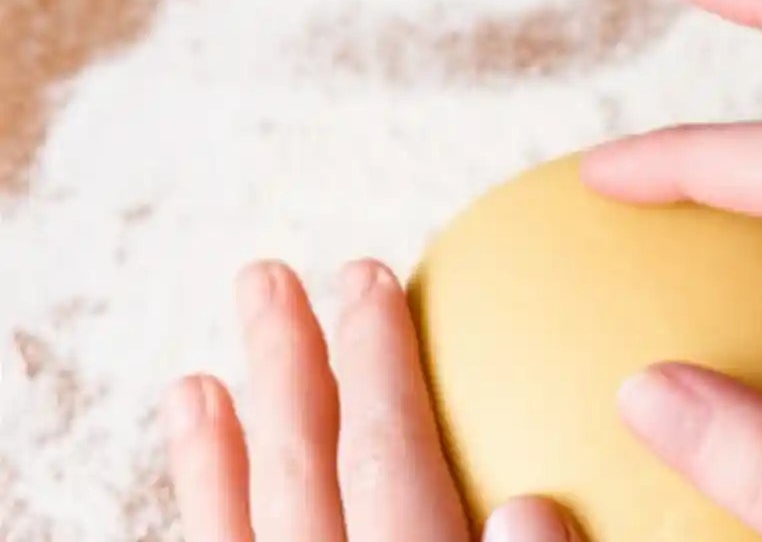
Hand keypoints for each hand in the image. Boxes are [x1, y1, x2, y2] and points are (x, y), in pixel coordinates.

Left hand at [163, 260, 576, 540]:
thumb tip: (528, 509)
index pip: (386, 464)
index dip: (376, 367)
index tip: (369, 281)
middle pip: (301, 473)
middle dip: (286, 369)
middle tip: (270, 280)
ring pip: (247, 516)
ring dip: (228, 424)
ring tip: (214, 352)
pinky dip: (204, 489)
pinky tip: (199, 430)